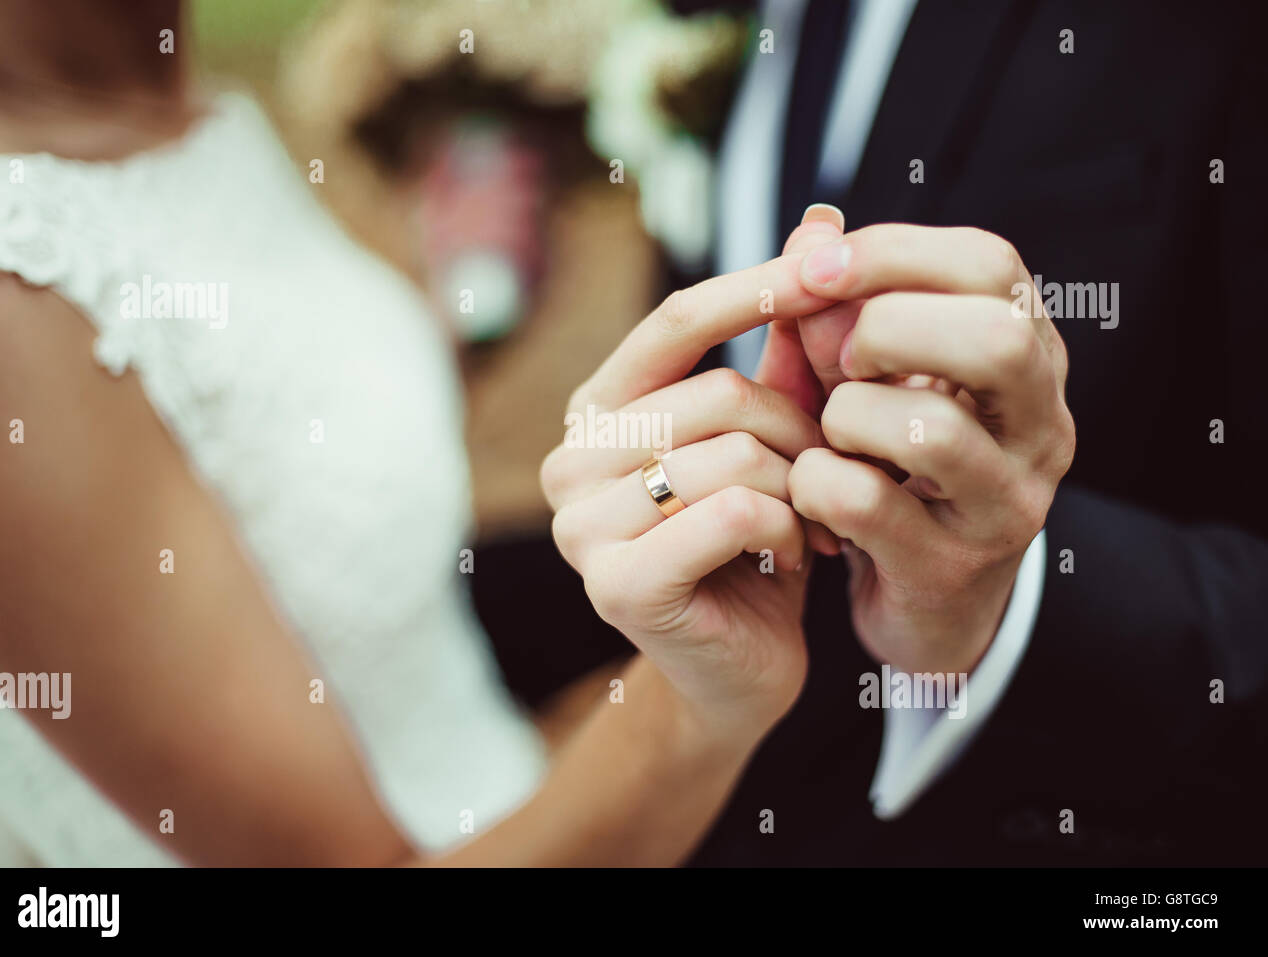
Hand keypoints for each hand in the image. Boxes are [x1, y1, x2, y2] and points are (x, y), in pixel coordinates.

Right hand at [540, 253, 834, 743]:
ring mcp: (581, 525)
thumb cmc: (757, 542)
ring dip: (800, 486)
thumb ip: (785, 341)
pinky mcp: (615, 584)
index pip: (677, 320)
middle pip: (719, 393)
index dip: (759, 287)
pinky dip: (789, 528)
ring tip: (816, 517)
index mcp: (599, 409)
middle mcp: (572, 459)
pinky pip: (734, 513)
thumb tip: (820, 217)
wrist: (744, 669)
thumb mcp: (771, 434)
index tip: (837, 263)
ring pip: (732, 454)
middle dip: (801, 431)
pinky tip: (797, 554)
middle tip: (833, 470)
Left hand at [784, 223, 1075, 673]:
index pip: (992, 265)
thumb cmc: (896, 467)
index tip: (817, 268)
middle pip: (994, 339)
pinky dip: (814, 483)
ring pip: (928, 430)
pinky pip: (863, 502)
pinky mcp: (951, 568)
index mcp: (1030, 357)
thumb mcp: (874, 378)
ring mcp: (1005, 504)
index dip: (894, 251)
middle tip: (841, 360)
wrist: (931, 601)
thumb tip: (813, 229)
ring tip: (831, 436)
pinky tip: (813, 491)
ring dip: (846, 417)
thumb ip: (841, 308)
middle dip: (888, 329)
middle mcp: (1041, 427)